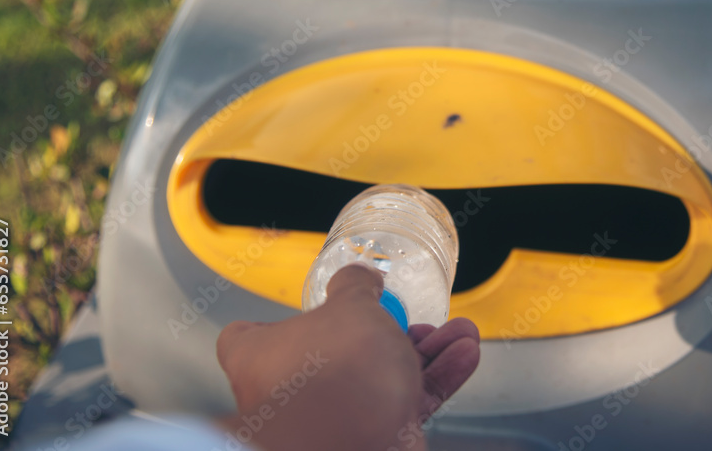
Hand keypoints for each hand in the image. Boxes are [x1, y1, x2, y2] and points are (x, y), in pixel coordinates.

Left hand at [216, 264, 479, 450]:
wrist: (356, 442)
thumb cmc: (334, 374)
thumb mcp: (350, 306)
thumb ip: (355, 287)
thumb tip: (359, 276)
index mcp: (261, 356)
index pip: (247, 337)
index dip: (274, 322)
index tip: (301, 310)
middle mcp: (291, 392)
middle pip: (337, 352)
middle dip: (383, 330)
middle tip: (410, 316)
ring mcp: (333, 417)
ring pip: (382, 377)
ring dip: (425, 351)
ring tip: (458, 332)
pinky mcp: (372, 436)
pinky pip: (407, 401)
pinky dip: (437, 378)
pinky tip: (464, 354)